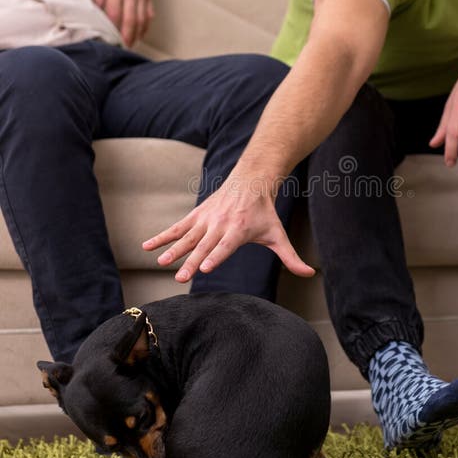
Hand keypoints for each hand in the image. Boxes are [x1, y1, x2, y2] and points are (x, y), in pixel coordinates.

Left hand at [94, 0, 153, 46]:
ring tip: (132, 44)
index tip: (110, 39)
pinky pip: (149, 13)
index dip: (113, 28)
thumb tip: (98, 18)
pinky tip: (141, 34)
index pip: (114, 12)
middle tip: (123, 47)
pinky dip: (145, 26)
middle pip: (130, 18)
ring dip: (137, 33)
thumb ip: (99, 0)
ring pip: (141, 18)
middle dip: (127, 35)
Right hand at [142, 172, 314, 282]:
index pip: (225, 247)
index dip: (215, 257)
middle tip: (180, 277)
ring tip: (160, 263)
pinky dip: (162, 236)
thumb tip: (311, 273)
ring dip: (172, 249)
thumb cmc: (264, 212)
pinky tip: (146, 246)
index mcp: (238, 230)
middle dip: (191, 261)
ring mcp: (206, 219)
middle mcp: (220, 224)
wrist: (250, 180)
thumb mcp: (278, 234)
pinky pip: (177, 227)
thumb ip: (291, 257)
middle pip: (203, 246)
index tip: (205, 269)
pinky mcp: (196, 215)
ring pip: (187, 237)